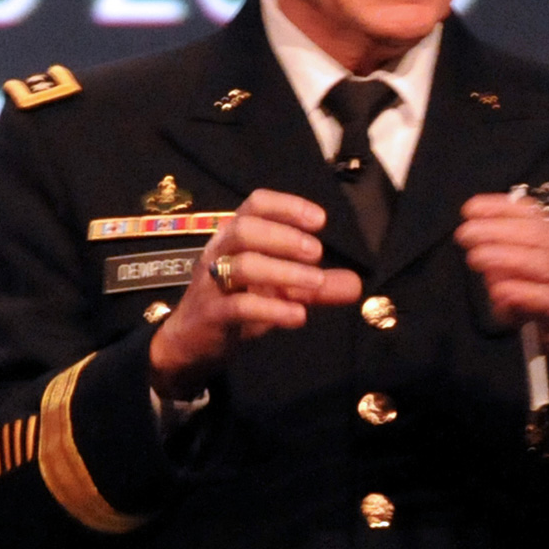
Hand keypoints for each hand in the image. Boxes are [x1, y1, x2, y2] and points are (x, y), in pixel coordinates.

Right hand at [149, 191, 362, 401]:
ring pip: (243, 265)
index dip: (287, 206)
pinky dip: (272, 309)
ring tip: (316, 284)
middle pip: (244, 228)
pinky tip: (298, 316)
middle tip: (317, 253)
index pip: (255, 205)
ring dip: (284, 272)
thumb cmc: (236, 304)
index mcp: (235, 238)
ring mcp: (212, 284)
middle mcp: (219, 253)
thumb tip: (357, 284)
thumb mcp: (280, 291)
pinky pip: (239, 306)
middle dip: (284, 237)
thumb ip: (316, 287)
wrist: (191, 343)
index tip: (320, 220)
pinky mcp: (211, 315)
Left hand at [457, 192, 548, 407]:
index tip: (469, 209)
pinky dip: (518, 292)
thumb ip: (502, 257)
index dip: (500, 207)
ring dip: (503, 257)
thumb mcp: (522, 274)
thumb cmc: (544, 301)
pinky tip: (498, 292)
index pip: (531, 213)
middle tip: (463, 234)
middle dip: (495, 230)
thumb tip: (474, 241)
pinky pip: (543, 297)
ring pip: (539, 262)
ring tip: (474, 259)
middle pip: (533, 233)